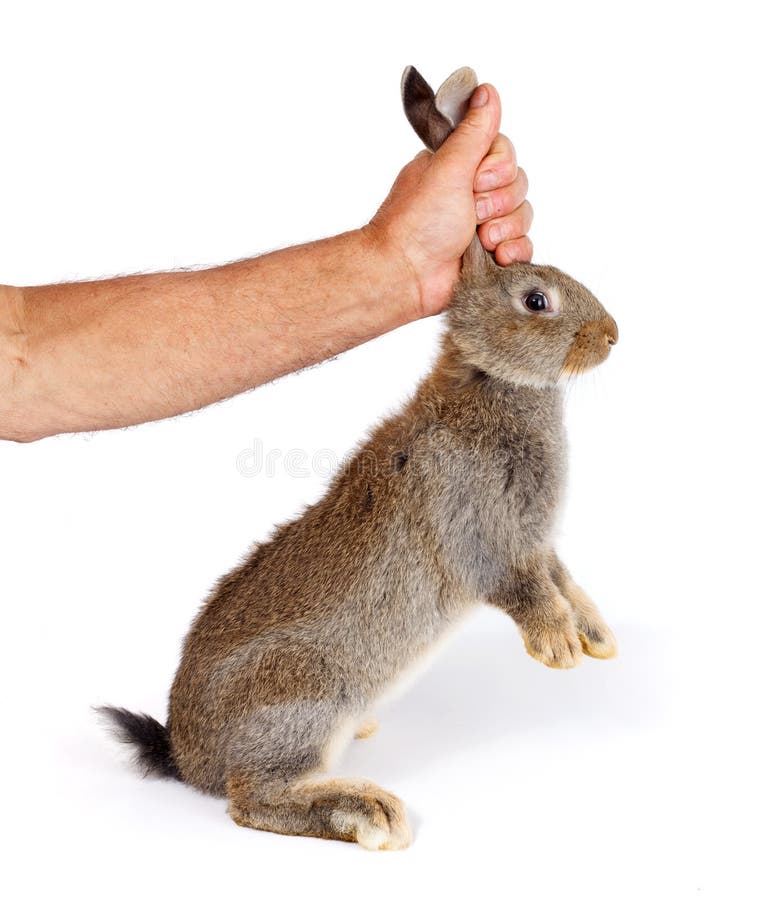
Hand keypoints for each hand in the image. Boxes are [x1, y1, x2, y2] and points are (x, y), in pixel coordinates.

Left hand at [366, 84, 532, 318]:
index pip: (504, 152)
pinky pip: (523, 245)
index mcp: (458, 167)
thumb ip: (474, 131)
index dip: (498, 168)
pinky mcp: (491, 255)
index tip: (475, 180)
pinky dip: (513, 251)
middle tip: (472, 213)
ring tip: (479, 240)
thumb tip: (486, 91)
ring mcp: (481, 225)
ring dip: (504, 228)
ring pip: (523, 214)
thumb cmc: (417, 223)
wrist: (407, 275)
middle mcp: (470, 193)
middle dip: (498, 201)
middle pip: (518, 182)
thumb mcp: (448, 166)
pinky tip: (496, 257)